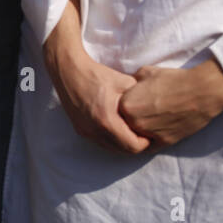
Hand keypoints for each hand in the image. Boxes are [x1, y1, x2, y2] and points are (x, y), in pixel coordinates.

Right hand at [43, 38, 148, 153]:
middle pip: (123, 151)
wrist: (68, 71)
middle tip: (145, 133)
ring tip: (132, 130)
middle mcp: (94, 131)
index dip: (146, 142)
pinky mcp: (80, 129)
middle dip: (136, 144)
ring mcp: (85, 132)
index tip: (151, 131)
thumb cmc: (97, 75)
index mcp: (107, 121)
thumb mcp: (125, 83)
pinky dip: (112, 140)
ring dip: (124, 143)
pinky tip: (118, 127)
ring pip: (112, 149)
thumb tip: (154, 110)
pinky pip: (101, 142)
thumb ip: (141, 100)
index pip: (133, 146)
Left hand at [118, 61, 222, 151]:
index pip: (115, 111)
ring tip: (145, 125)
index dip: (122, 108)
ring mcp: (149, 133)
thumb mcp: (144, 73)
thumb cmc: (173, 79)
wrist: (201, 91)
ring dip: (138, 134)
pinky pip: (149, 147)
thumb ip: (130, 83)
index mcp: (125, 105)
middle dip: (127, 122)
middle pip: (124, 126)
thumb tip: (125, 86)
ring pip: (136, 138)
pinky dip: (149, 142)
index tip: (127, 106)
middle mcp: (134, 122)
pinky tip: (151, 136)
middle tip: (135, 118)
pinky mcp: (165, 142)